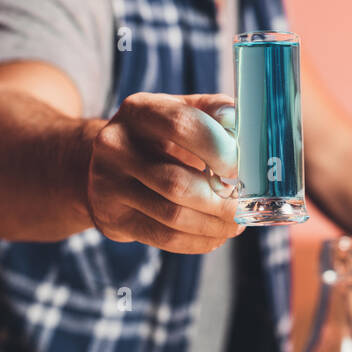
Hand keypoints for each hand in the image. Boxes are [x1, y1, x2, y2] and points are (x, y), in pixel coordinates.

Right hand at [85, 92, 242, 253]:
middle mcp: (116, 146)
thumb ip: (214, 112)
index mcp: (139, 110)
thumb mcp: (180, 111)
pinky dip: (199, 241)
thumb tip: (246, 125)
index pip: (181, 126)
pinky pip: (164, 238)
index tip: (241, 167)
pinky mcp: (112, 218)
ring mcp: (108, 185)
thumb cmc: (158, 135)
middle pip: (176, 183)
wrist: (105, 163)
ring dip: (215, 224)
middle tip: (245, 206)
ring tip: (236, 222)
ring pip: (173, 216)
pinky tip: (217, 235)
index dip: (218, 148)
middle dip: (221, 201)